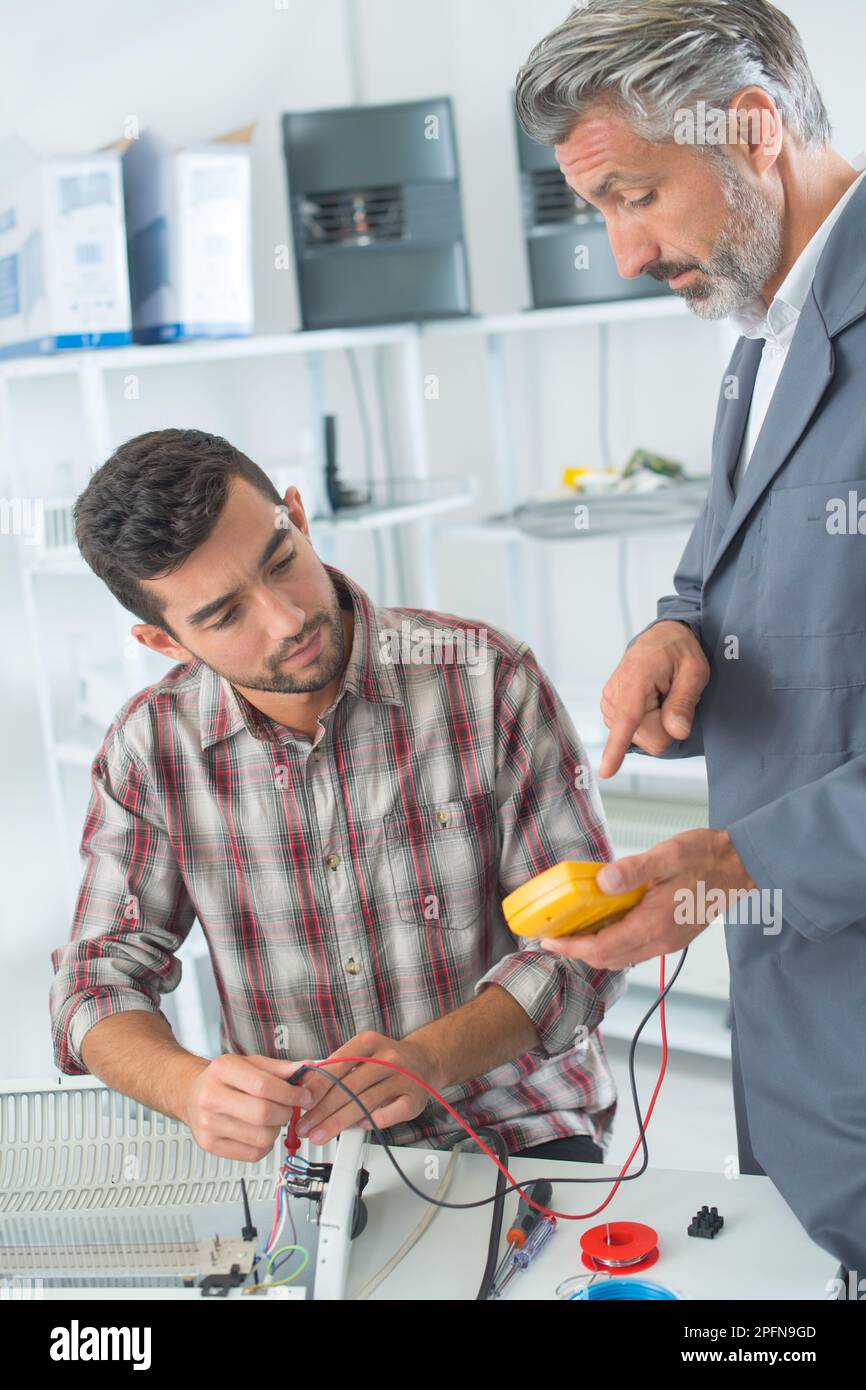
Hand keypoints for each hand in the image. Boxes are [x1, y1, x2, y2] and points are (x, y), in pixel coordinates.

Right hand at [180, 1054, 313, 1161]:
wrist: (191, 1094)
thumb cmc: (224, 1078)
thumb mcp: (249, 1063)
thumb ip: (279, 1068)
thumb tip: (307, 1069)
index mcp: (222, 1070)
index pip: (264, 1086)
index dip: (291, 1093)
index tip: (304, 1096)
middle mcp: (211, 1097)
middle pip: (263, 1114)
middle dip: (286, 1113)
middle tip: (288, 1108)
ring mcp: (208, 1124)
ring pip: (262, 1137)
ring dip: (277, 1130)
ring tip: (271, 1119)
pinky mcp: (210, 1145)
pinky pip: (253, 1154)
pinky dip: (265, 1145)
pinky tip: (259, 1131)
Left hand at [296, 1031, 442, 1144]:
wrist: (425, 1061)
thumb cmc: (386, 1061)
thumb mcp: (362, 1053)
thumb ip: (338, 1068)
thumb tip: (306, 1090)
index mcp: (369, 1042)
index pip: (338, 1064)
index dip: (318, 1085)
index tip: (302, 1102)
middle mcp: (388, 1058)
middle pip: (349, 1086)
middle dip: (322, 1110)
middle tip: (305, 1126)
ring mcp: (403, 1078)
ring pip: (365, 1102)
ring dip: (338, 1122)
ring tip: (319, 1134)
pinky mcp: (414, 1099)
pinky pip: (389, 1114)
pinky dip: (371, 1122)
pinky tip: (357, 1128)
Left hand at [539, 830, 756, 969]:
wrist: (741, 866)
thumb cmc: (707, 857)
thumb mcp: (668, 855)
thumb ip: (634, 870)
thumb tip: (603, 883)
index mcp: (655, 924)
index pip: (602, 948)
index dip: (572, 947)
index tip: (549, 941)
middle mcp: (660, 941)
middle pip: (607, 959)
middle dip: (577, 951)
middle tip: (554, 935)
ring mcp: (667, 942)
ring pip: (620, 957)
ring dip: (594, 948)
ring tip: (573, 929)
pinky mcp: (671, 936)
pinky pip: (634, 949)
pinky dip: (612, 942)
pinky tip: (604, 921)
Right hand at [599, 620, 709, 777]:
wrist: (660, 638)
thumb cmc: (678, 651)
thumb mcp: (694, 671)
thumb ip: (684, 702)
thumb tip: (676, 732)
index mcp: (635, 680)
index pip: (627, 720)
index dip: (617, 747)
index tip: (606, 772)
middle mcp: (615, 694)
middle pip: (648, 739)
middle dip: (666, 726)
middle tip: (672, 697)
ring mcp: (609, 703)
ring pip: (641, 739)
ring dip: (657, 723)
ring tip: (661, 696)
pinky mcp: (610, 711)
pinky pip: (634, 734)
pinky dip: (647, 722)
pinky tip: (650, 702)